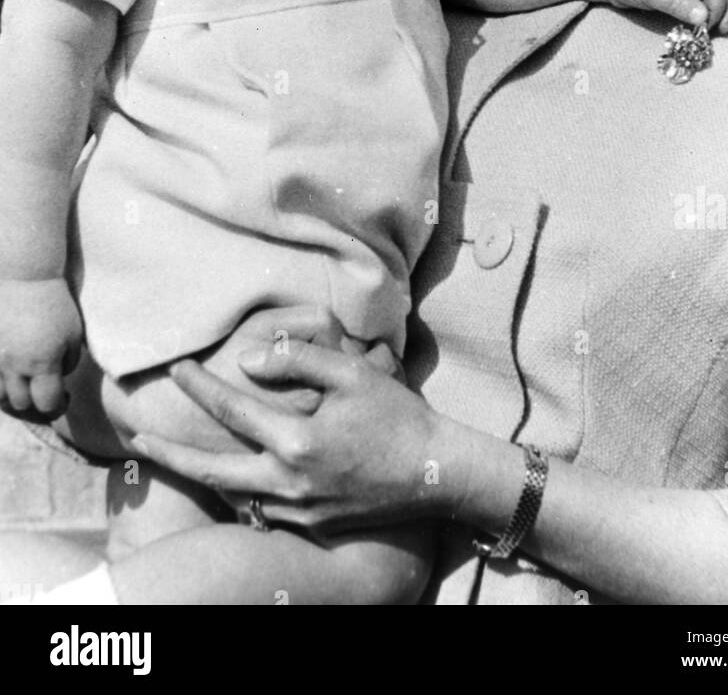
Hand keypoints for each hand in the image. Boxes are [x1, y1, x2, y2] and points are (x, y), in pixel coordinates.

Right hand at [0, 277, 81, 416]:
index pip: (47, 404)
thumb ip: (66, 365)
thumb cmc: (53, 304)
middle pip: (21, 404)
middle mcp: (13, 365)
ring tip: (25, 384)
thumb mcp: (72, 335)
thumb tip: (56, 382)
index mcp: (42, 363)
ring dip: (14, 397)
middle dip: (37, 402)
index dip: (58, 405)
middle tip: (45, 390)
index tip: (63, 396)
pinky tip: (10, 376)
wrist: (23, 276)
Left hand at [131, 341, 440, 535]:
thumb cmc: (397, 414)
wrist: (436, 472)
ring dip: (200, 475)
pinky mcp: (311, 524)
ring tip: (173, 459)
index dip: (199, 386)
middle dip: (169, 454)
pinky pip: (260, 510)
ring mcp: (298, 509)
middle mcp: (289, 482)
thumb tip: (246, 362)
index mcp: (296, 441)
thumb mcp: (353, 373)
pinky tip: (228, 480)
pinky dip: (237, 493)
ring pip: (232, 494)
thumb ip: (298, 359)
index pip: (232, 409)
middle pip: (210, 469)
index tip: (174, 369)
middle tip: (136, 440)